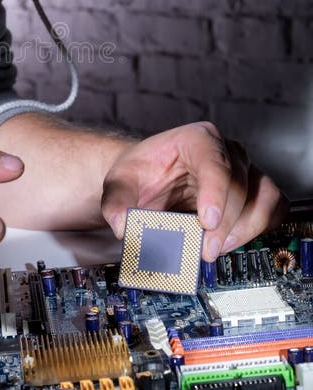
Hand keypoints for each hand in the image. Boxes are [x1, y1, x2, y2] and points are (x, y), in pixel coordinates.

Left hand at [101, 122, 288, 261]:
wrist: (151, 180)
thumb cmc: (141, 176)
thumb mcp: (119, 184)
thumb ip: (116, 203)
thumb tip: (123, 226)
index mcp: (196, 138)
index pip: (214, 162)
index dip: (214, 194)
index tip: (206, 222)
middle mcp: (227, 150)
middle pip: (240, 185)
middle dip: (225, 223)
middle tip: (205, 250)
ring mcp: (245, 170)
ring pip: (264, 196)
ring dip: (246, 228)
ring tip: (217, 249)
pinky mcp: (256, 191)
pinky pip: (273, 208)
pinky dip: (259, 228)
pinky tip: (233, 242)